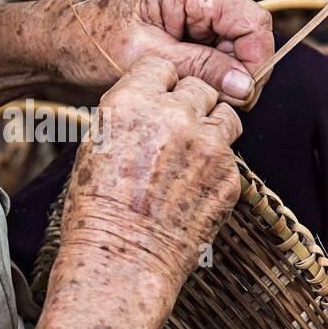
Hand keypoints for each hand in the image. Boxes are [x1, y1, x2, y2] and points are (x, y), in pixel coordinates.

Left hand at [45, 0, 273, 106]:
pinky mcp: (184, 25)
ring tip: (193, 98)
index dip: (255, 61)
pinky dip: (207, 75)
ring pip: (232, 47)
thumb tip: (246, 86)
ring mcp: (191, 7)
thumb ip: (200, 69)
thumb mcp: (146, 60)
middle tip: (216, 105)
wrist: (53, 42)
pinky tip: (187, 90)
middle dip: (237, 73)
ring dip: (221, 77)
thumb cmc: (87, 42)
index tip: (242, 97)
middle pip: (245, 35)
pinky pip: (213, 52)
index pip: (251, 20)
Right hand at [56, 55, 242, 312]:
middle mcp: (174, 116)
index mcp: (132, 102)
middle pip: (199, 87)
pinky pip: (231, 156)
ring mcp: (208, 146)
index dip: (161, 84)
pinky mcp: (230, 176)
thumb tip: (154, 103)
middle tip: (177, 130)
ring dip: (211, 128)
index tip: (158, 99)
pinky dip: (217, 167)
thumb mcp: (96, 146)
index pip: (161, 66)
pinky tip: (193, 189)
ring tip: (191, 156)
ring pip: (225, 116)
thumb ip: (132, 114)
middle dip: (190, 104)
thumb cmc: (97, 209)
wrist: (122, 261)